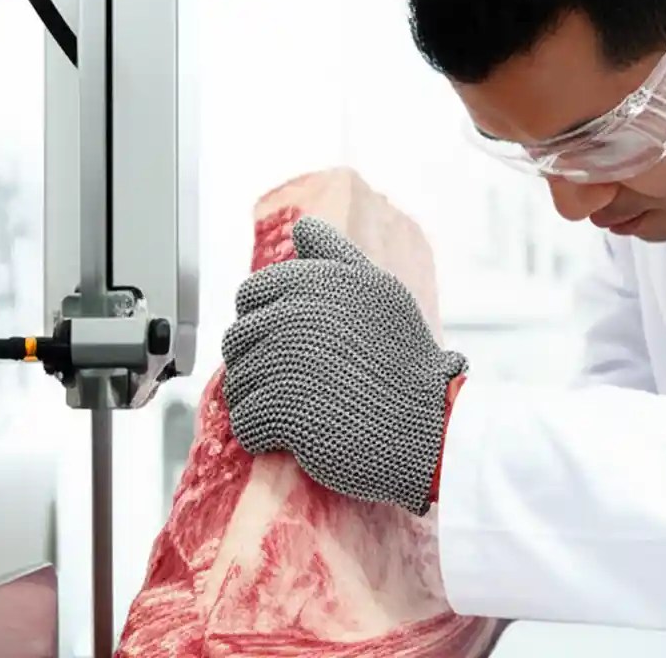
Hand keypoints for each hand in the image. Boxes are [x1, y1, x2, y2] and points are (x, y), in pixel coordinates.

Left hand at [221, 216, 467, 514]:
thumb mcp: (382, 293)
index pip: (250, 294)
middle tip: (301, 385)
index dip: (265, 322)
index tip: (294, 348)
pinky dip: (264, 436)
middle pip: (237, 340)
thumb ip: (337, 255)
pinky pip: (245, 422)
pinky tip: (297, 436)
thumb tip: (302, 228)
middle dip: (259, 364)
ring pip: (237, 383)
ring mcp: (285, 360)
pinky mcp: (281, 408)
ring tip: (305, 410)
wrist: (428, 428)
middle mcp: (296, 312)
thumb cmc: (405, 363)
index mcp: (316, 280)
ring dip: (262, 402)